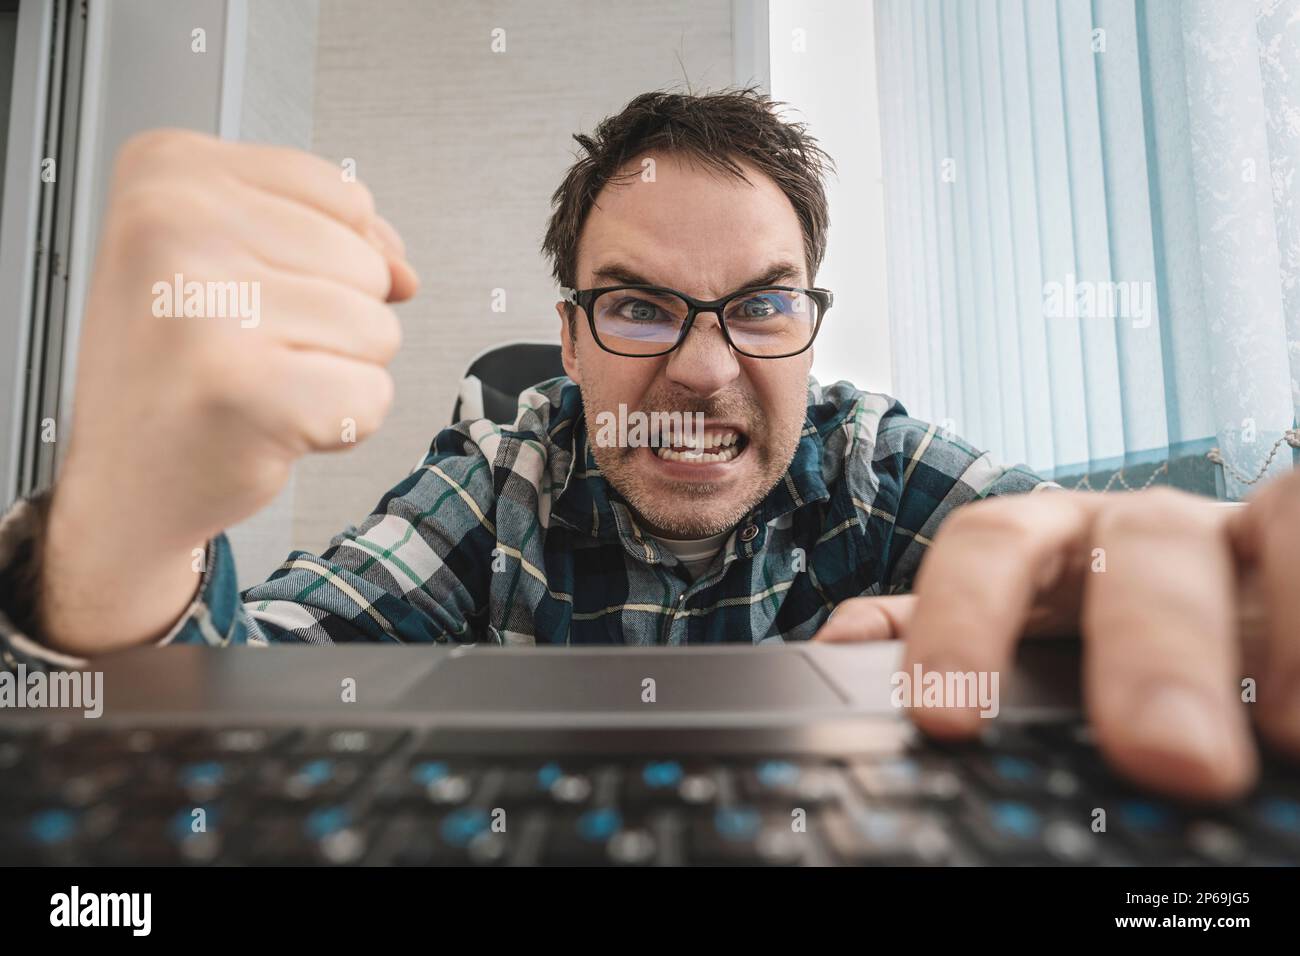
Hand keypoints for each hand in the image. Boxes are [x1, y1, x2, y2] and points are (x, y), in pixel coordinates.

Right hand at [40, 129, 418, 653]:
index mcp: (168, 169)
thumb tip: (403, 269)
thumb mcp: (235, 260)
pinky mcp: (244, 387)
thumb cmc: (177, 367)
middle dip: (333, 320)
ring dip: (336, 371)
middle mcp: (172, 222)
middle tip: (247, 348)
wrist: (125, 481)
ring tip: (259, 382)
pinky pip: (370, 396)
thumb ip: (332, 238)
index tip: (249, 290)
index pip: (345, 197)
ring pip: (376, 327)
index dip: (329, 260)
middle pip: (366, 264)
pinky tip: (271, 423)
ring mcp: (203, 305)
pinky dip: (340, 424)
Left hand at [815, 474, 1299, 799]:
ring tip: (1287, 739)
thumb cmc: (1100, 638)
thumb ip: (942, 638)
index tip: (949, 721)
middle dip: (1150, 648)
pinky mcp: (1299, 550)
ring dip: (1273, 625)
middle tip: (1165, 758)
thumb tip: (837, 655)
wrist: (1223, 618)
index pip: (987, 544)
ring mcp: (1233, 535)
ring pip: (1262, 525)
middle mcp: (1137, 530)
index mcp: (1046, 546)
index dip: (960, 620)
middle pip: (1139, 543)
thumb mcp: (1022, 643)